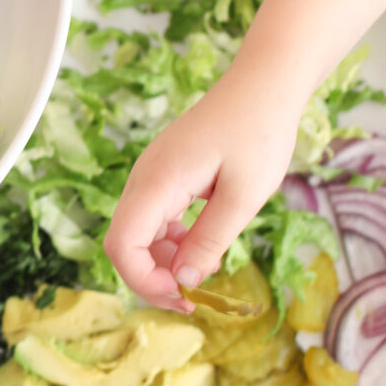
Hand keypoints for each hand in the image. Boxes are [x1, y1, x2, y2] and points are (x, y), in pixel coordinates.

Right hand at [103, 65, 300, 310]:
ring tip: (204, 273)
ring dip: (164, 262)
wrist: (262, 86)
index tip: (185, 296)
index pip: (122, 245)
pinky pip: (154, 219)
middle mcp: (143, 180)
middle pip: (125, 244)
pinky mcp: (164, 176)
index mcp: (157, 183)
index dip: (144, 281)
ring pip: (138, 234)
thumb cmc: (258, 133)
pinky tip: (202, 247)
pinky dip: (172, 242)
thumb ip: (211, 240)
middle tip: (195, 299)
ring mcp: (151, 177)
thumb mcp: (244, 195)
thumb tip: (184, 280)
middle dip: (153, 278)